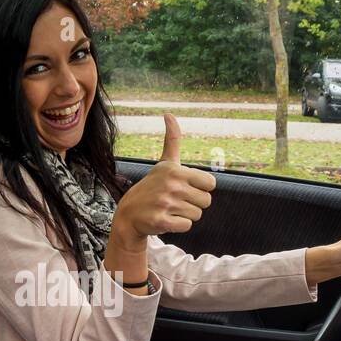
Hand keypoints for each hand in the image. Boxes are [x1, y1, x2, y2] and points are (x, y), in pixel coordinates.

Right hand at [112, 114, 215, 244]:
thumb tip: (168, 113)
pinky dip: (178, 226)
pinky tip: (166, 219)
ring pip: (196, 215)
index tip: (185, 188)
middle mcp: (171, 185)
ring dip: (185, 215)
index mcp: (175, 170)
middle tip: (176, 201)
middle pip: (206, 202)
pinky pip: (186, 226)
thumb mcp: (164, 163)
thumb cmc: (152, 187)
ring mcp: (165, 204)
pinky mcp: (161, 221)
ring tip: (169, 210)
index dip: (200, 188)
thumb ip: (172, 140)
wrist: (129, 213)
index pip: (211, 184)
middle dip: (193, 204)